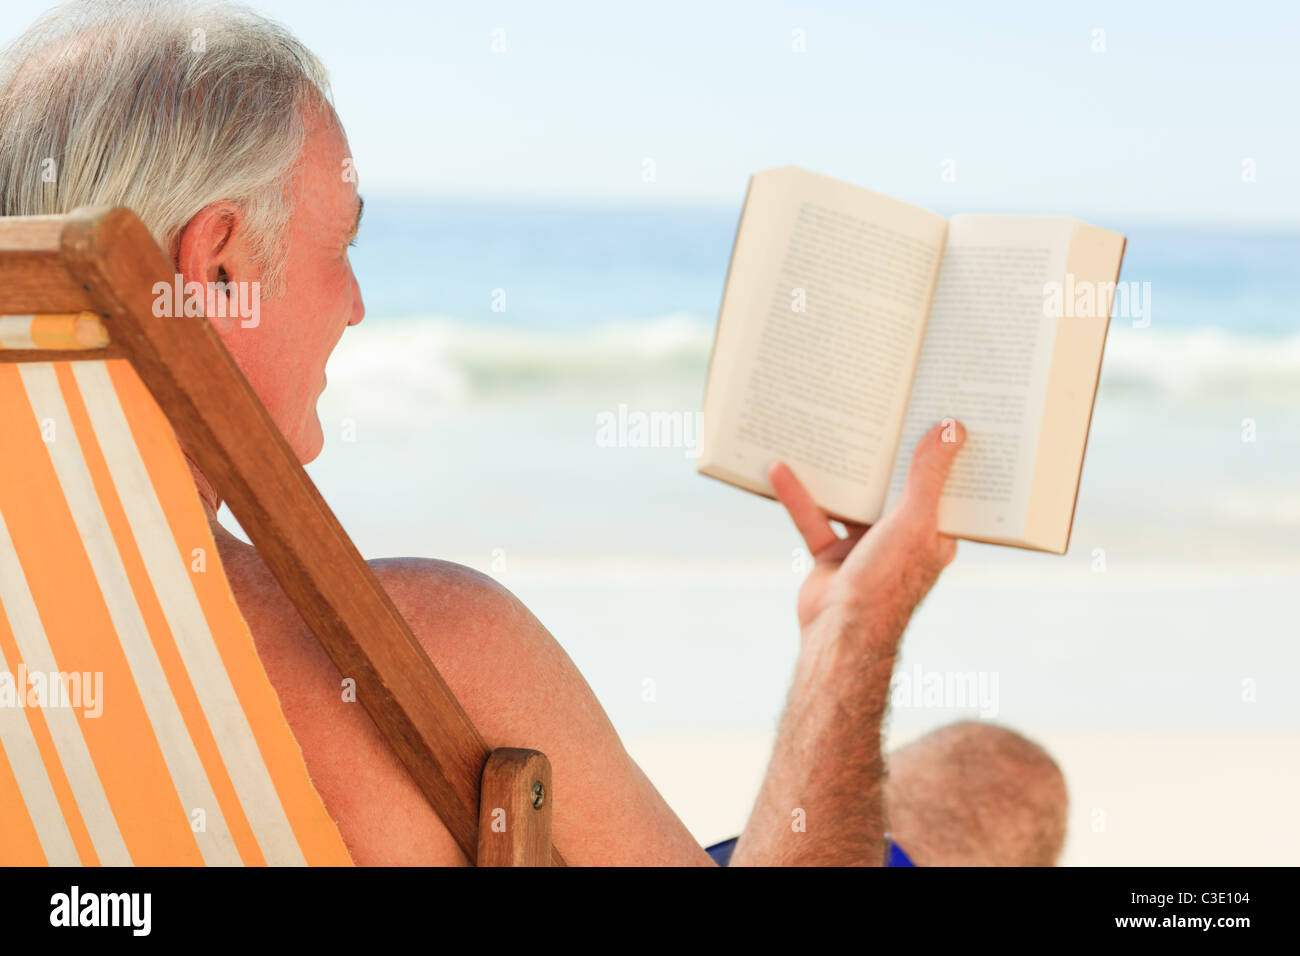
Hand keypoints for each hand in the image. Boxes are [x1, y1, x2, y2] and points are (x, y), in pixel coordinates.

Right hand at [769, 420, 965, 642]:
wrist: (841, 633)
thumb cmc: (887, 582)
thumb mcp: (914, 521)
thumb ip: (929, 476)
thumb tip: (954, 428)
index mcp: (934, 534)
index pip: (943, 487)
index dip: (942, 454)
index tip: (938, 414)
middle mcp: (901, 539)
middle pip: (893, 488)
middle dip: (885, 454)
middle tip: (881, 408)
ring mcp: (864, 548)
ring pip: (851, 500)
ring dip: (838, 472)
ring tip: (828, 429)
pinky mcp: (830, 555)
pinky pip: (813, 518)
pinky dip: (797, 496)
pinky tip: (779, 469)